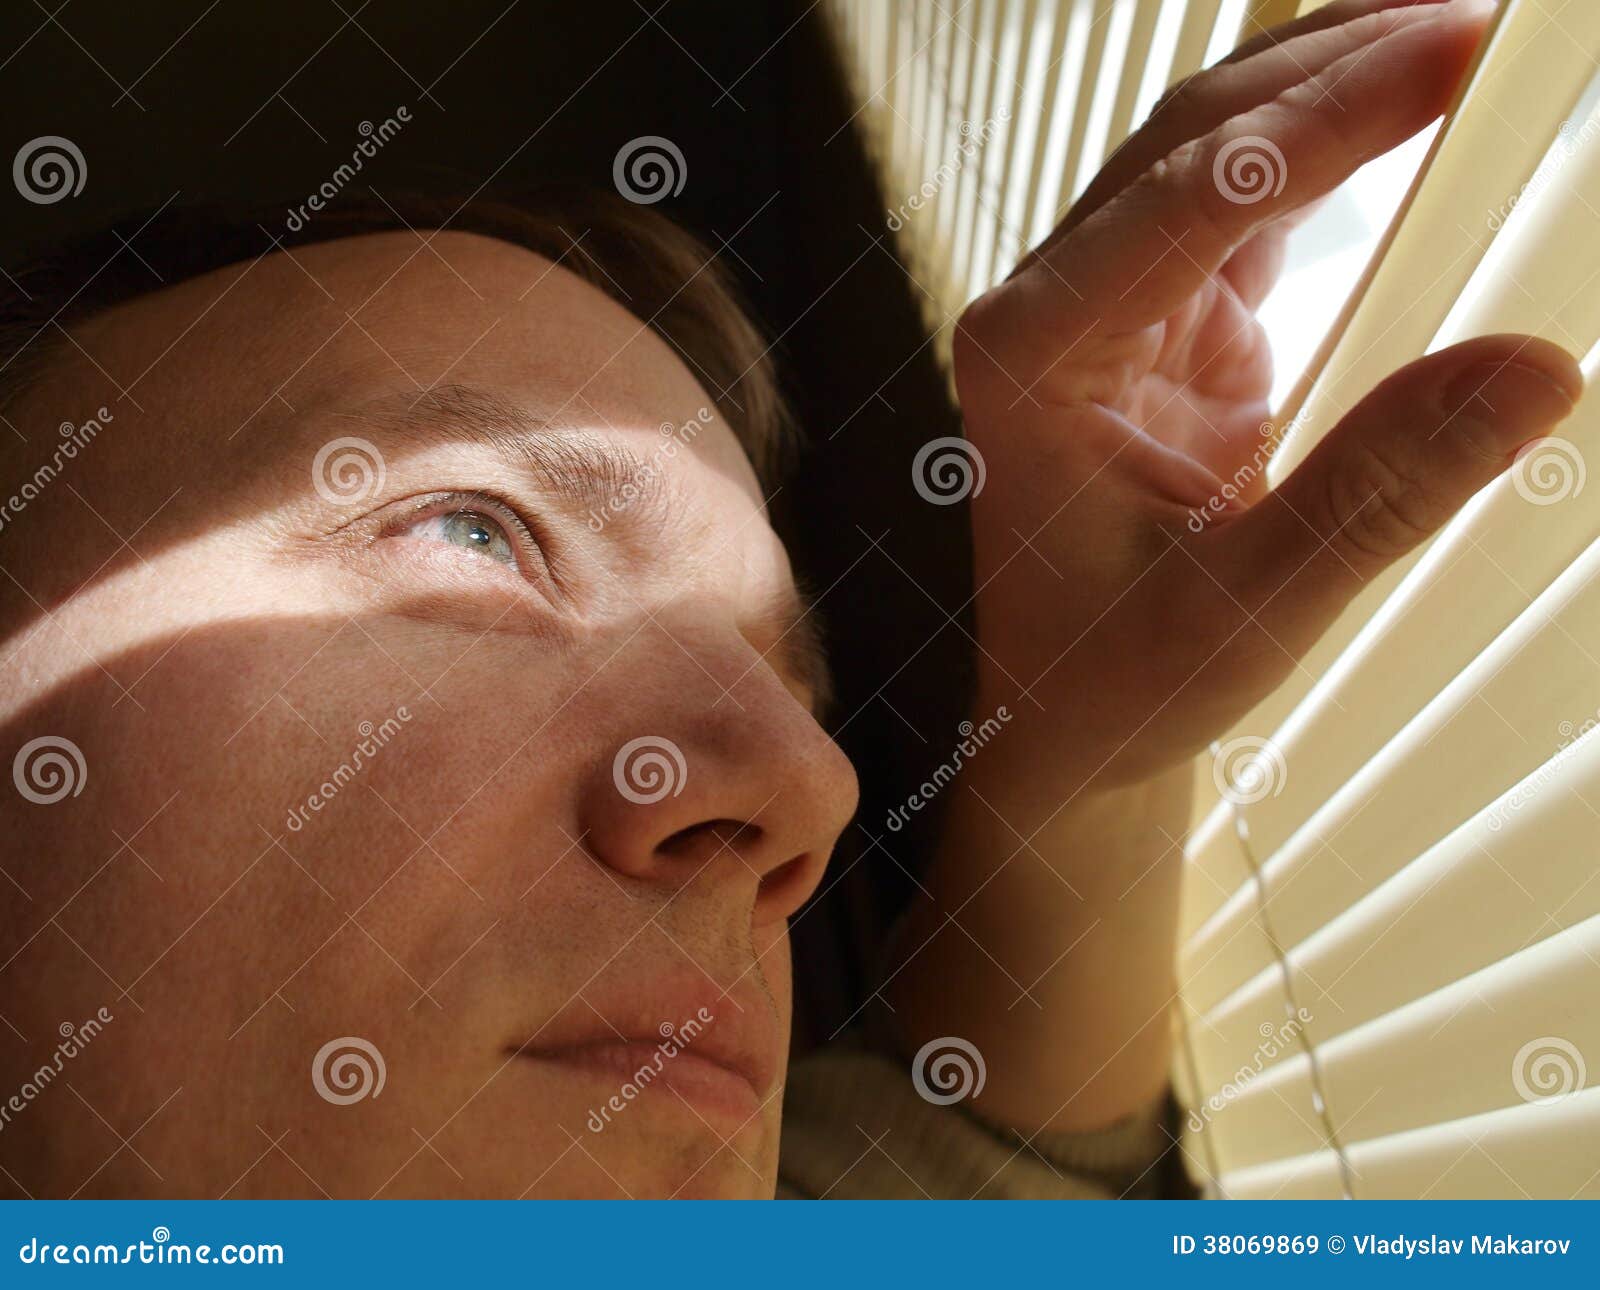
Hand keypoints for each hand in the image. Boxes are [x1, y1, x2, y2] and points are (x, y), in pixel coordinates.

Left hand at [951, 0, 1581, 793]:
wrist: (1069, 716)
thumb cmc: (1120, 678)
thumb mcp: (1250, 610)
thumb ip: (1379, 493)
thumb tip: (1537, 369)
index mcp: (1033, 357)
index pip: (1190, 194)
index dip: (1333, 113)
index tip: (1461, 44)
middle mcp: (1049, 306)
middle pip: (1198, 138)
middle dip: (1343, 64)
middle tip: (1490, 23)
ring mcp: (1099, 305)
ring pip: (1216, 150)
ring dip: (1334, 83)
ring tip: (1461, 35)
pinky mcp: (1153, 321)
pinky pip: (1240, 204)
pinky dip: (1326, 152)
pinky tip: (1405, 107)